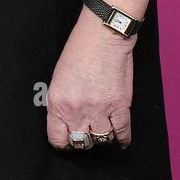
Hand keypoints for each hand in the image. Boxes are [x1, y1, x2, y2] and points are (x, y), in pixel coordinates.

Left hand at [45, 6, 134, 151]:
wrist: (102, 36)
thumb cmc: (79, 50)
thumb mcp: (59, 77)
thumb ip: (62, 101)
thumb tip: (67, 119)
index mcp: (57, 102)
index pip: (57, 138)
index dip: (63, 143)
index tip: (67, 141)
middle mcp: (77, 110)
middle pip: (80, 142)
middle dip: (83, 139)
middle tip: (86, 133)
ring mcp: (99, 110)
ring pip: (101, 139)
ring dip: (102, 137)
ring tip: (102, 130)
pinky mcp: (120, 106)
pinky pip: (122, 132)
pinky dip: (122, 138)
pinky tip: (121, 139)